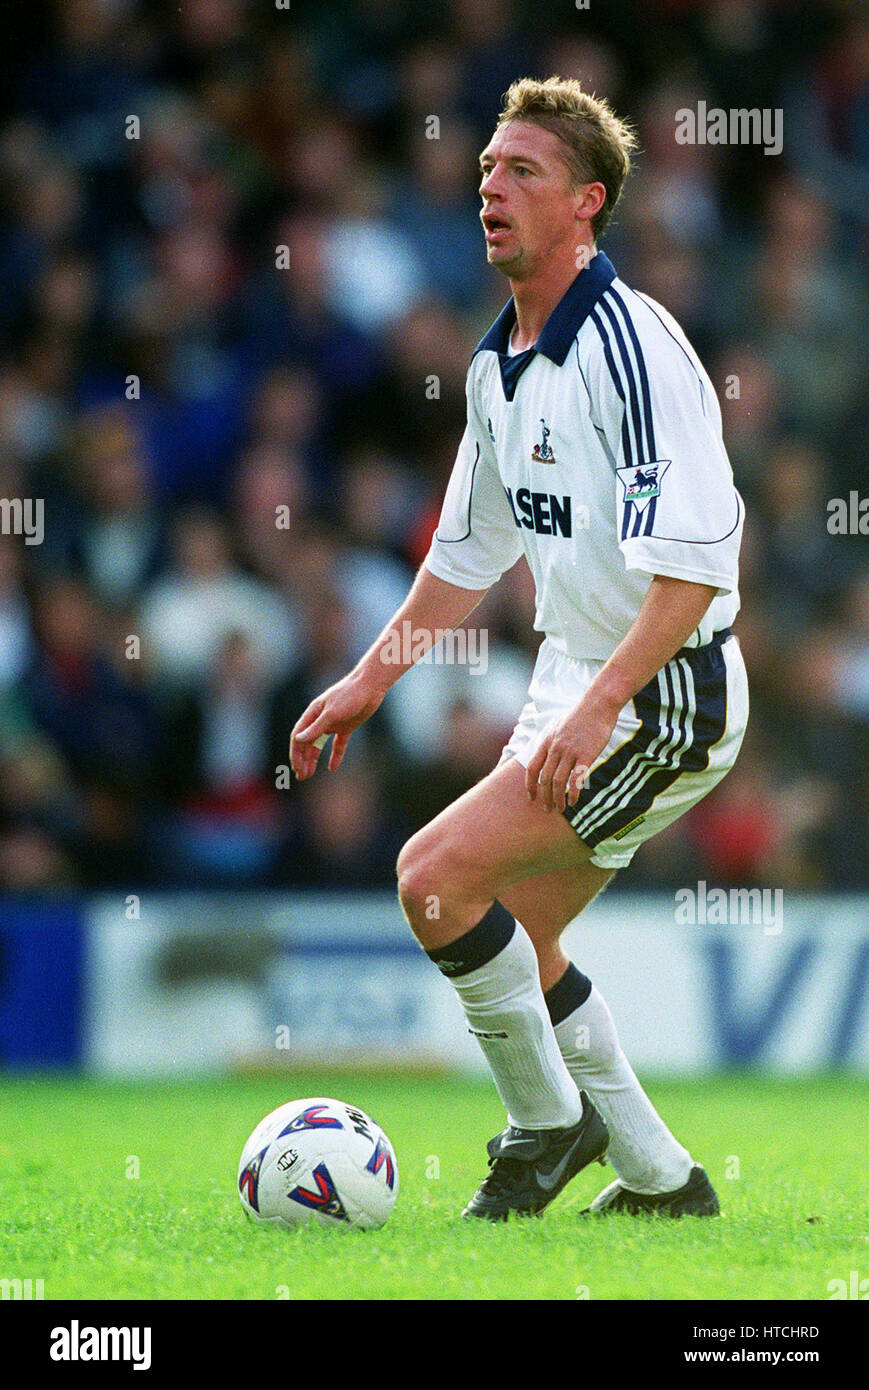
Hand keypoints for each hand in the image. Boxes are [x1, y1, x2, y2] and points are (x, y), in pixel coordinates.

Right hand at [290, 672, 385, 780]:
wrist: (370, 686)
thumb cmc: (350, 695)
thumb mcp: (332, 713)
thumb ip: (316, 728)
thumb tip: (298, 739)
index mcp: (313, 714)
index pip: (298, 736)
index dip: (296, 753)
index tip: (297, 768)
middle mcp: (320, 719)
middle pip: (307, 743)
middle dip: (303, 760)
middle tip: (302, 776)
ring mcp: (333, 723)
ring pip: (319, 745)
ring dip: (314, 759)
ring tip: (310, 774)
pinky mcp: (347, 726)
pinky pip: (338, 744)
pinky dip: (335, 755)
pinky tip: (332, 767)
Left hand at [525, 693, 620, 812]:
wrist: (598, 705)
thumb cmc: (580, 716)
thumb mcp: (558, 726)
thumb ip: (551, 742)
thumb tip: (547, 755)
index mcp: (547, 741)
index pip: (532, 768)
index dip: (530, 785)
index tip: (531, 798)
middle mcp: (555, 748)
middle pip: (544, 779)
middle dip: (543, 798)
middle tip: (546, 810)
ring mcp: (570, 752)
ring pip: (558, 782)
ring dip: (557, 799)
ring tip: (560, 809)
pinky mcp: (586, 755)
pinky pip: (576, 779)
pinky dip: (573, 793)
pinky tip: (574, 801)